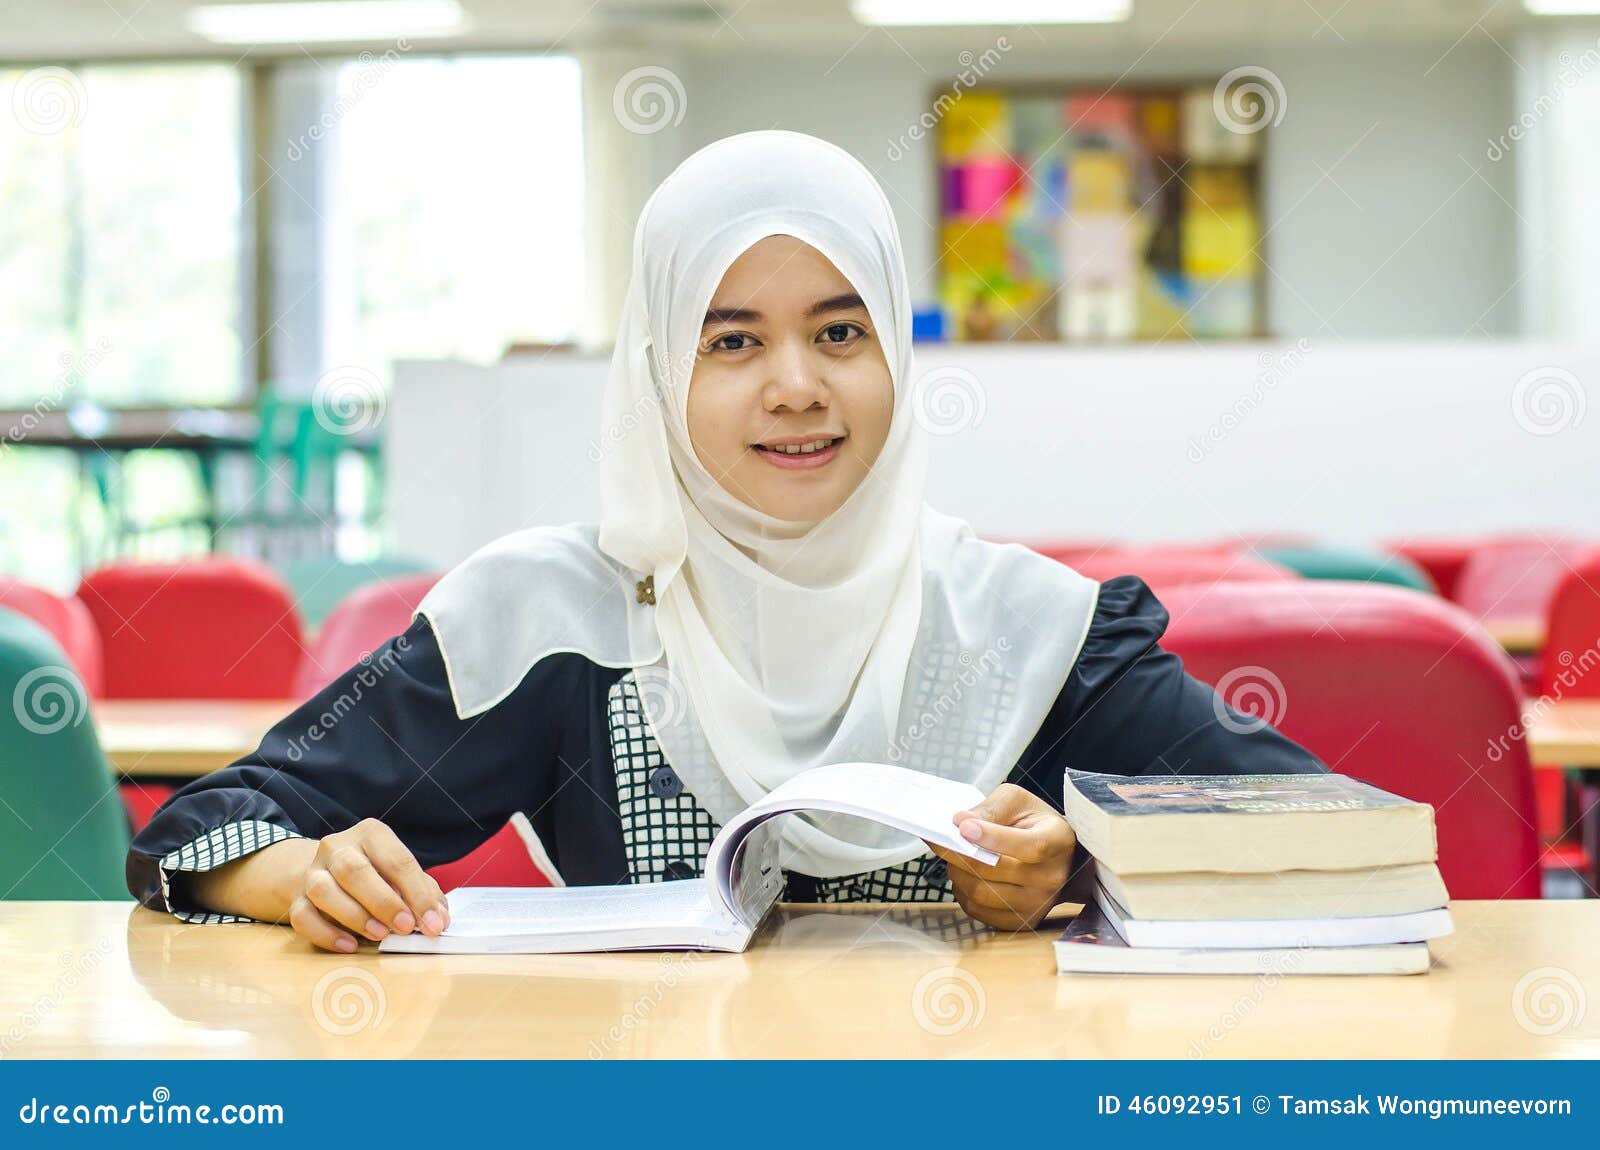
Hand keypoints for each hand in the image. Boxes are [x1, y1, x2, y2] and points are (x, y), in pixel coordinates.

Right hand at [288, 819, 450, 952]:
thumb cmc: (378, 874)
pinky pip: (302, 916)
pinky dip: (326, 934)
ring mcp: (312, 871)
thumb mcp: (403, 875)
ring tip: (379, 935)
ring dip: (354, 916)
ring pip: (322, 890)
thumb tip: (438, 920)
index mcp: (371, 834)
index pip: (397, 860)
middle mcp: (337, 847)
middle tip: (405, 928)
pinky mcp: (296, 898)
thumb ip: (424, 894)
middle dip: (384, 902)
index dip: (418, 894)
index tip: (433, 923)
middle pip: (354, 871)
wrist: (328, 871)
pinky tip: (350, 946)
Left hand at [927, 783, 1075, 930]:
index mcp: (1058, 842)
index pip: (1030, 846)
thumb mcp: (1019, 801)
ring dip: (958, 873)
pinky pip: (978, 910)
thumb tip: (962, 822)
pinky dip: (963, 891)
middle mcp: (1052, 878)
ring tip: (956, 857)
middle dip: (959, 853)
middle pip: (995, 871)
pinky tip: (966, 875)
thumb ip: (992, 808)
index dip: (994, 837)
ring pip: (981, 893)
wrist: (1057, 858)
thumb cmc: (1035, 824)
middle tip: (941, 839)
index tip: (964, 827)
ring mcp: (1036, 904)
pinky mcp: (1019, 921)